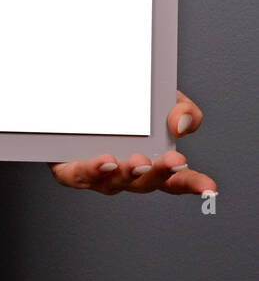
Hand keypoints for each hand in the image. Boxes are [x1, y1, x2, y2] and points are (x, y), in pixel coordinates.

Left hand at [48, 90, 215, 195]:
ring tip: (137, 161)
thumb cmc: (122, 106)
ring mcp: (97, 174)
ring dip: (127, 173)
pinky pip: (79, 175)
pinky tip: (104, 161)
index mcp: (150, 162)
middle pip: (146, 182)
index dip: (193, 184)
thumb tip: (179, 124)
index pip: (177, 179)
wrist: (74, 93)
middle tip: (173, 161)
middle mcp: (125, 173)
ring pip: (112, 182)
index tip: (211, 187)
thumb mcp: (158, 99)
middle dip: (160, 173)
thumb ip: (181, 109)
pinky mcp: (70, 169)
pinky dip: (92, 171)